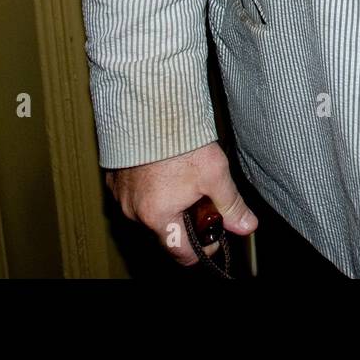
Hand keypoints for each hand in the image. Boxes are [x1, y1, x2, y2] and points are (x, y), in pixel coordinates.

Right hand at [105, 141, 257, 266]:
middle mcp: (133, 211)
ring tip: (183, 176)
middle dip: (186, 219)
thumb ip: (231, 204)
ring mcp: (120, 195)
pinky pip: (133, 194)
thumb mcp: (215, 173)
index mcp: (157, 216)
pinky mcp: (114, 179)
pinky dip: (150, 187)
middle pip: (166, 231)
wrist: (150, 107)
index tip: (214, 233)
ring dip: (167, 202)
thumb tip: (246, 225)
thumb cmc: (179, 139)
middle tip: (202, 195)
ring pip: (149, 211)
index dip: (203, 246)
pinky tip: (165, 169)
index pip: (181, 252)